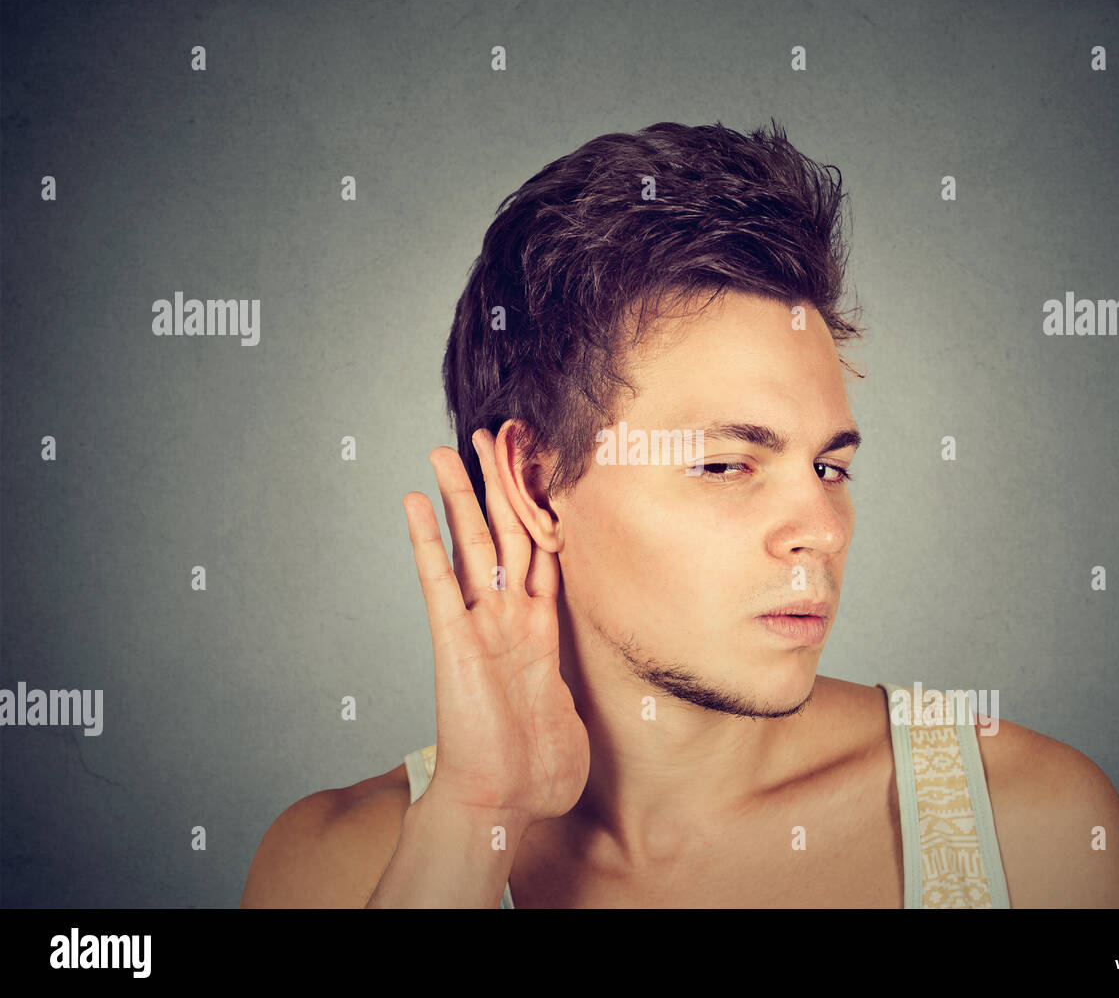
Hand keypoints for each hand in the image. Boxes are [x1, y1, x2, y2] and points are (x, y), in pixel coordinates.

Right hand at [401, 425, 590, 825]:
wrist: (502, 805)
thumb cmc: (536, 774)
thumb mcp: (573, 717)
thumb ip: (574, 688)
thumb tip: (578, 690)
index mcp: (542, 632)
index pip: (543, 555)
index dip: (542, 512)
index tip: (538, 471)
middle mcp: (509, 619)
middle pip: (507, 535)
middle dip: (499, 485)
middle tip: (491, 438)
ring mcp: (481, 626)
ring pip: (474, 546)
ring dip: (463, 496)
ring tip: (449, 450)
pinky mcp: (453, 641)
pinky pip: (438, 581)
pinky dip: (427, 540)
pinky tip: (416, 500)